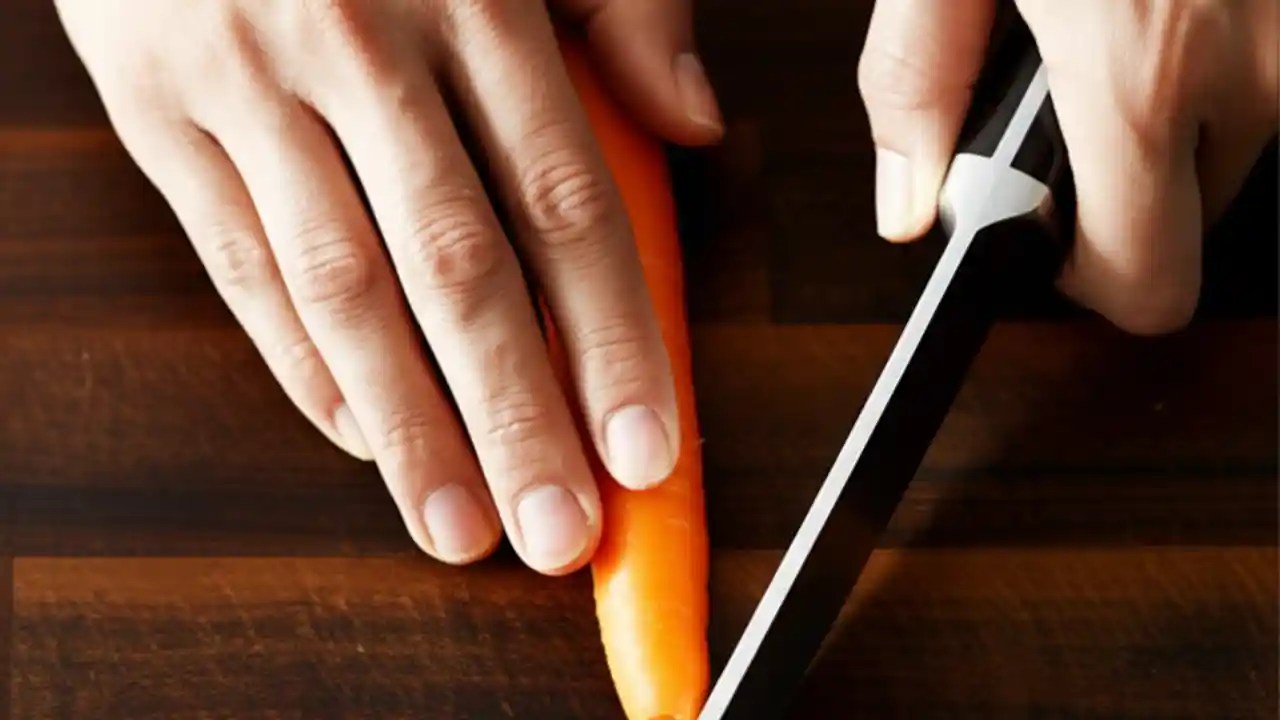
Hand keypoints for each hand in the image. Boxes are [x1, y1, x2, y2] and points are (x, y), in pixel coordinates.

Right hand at [54, 0, 722, 573]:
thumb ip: (621, 5)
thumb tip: (692, 119)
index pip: (564, 200)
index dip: (610, 337)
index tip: (643, 445)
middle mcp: (361, 42)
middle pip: (456, 268)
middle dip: (516, 417)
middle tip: (557, 531)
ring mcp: (248, 79)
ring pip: (341, 287)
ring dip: (408, 425)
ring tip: (458, 525)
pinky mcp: (157, 107)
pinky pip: (236, 261)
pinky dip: (299, 364)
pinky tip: (362, 439)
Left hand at [857, 0, 1276, 333]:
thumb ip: (917, 80)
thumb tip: (907, 205)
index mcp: (1143, 66)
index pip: (1146, 284)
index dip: (1085, 283)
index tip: (1046, 241)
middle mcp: (1254, 59)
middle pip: (1187, 217)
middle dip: (1120, 178)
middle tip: (1068, 84)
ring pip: (1229, 138)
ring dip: (1168, 108)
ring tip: (1106, 18)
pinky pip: (1257, 74)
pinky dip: (1203, 54)